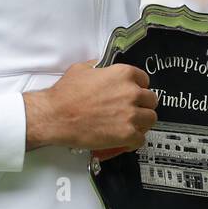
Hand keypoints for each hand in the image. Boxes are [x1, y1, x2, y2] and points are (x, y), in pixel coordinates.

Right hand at [24, 60, 157, 155]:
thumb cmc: (65, 95)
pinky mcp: (127, 134)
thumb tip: (98, 67)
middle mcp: (131, 93)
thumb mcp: (81, 69)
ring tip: (128, 126)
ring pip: (150, 119)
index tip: (133, 94)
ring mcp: (131, 114)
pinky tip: (124, 139)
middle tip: (130, 111)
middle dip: (142, 105)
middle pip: (151, 100)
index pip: (145, 80)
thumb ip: (96, 67)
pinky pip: (141, 139)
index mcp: (123, 74)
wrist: (56, 116)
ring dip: (141, 123)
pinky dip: (133, 141)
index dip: (138, 88)